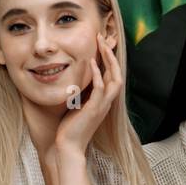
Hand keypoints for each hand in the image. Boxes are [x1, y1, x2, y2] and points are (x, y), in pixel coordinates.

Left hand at [55, 31, 122, 157]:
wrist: (68, 146)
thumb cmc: (70, 128)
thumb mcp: (77, 105)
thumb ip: (80, 92)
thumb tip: (75, 79)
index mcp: (104, 101)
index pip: (112, 76)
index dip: (110, 59)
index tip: (102, 44)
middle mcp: (107, 102)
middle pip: (117, 73)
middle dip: (111, 55)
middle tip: (103, 38)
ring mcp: (102, 106)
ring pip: (114, 79)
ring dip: (108, 60)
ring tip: (101, 44)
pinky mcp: (94, 109)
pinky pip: (100, 88)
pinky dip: (98, 74)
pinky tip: (92, 62)